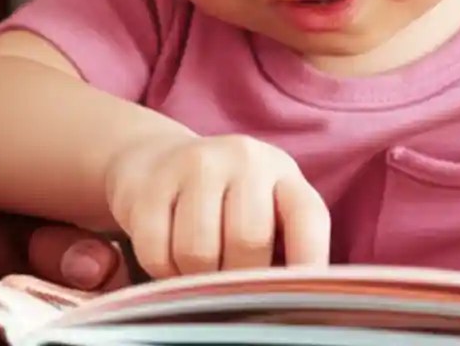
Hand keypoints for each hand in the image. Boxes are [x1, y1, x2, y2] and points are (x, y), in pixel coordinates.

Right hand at [106, 134, 329, 279]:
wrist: (156, 157)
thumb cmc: (223, 200)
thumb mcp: (264, 208)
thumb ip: (285, 246)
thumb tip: (294, 302)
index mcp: (282, 172)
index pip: (308, 220)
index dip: (307, 267)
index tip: (294, 301)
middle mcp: (245, 159)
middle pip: (248, 241)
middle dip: (238, 280)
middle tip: (229, 287)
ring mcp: (196, 164)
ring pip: (199, 252)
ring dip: (196, 279)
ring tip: (197, 272)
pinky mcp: (151, 183)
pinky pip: (157, 252)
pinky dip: (162, 272)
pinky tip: (169, 259)